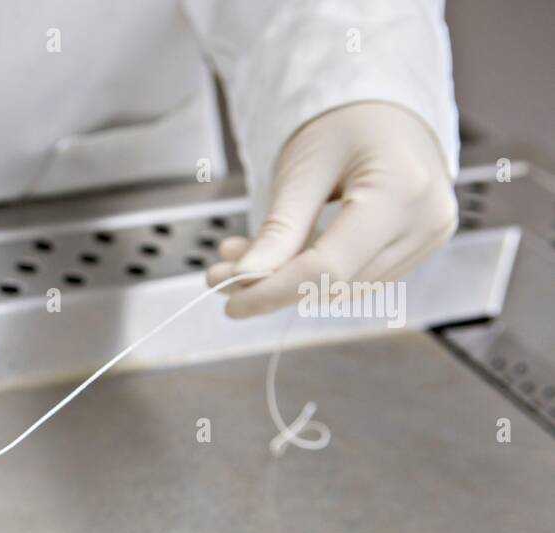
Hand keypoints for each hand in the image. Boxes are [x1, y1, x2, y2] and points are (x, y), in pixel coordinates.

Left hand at [208, 101, 457, 317]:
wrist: (387, 111)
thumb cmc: (345, 126)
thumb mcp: (302, 170)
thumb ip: (278, 229)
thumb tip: (242, 280)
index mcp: (401, 190)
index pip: (328, 267)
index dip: (274, 291)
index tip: (230, 301)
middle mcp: (426, 221)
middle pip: (336, 283)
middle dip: (274, 285)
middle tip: (222, 272)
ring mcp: (429, 237)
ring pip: (345, 289)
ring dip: (291, 284)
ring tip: (246, 257)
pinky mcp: (420, 247)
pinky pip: (360, 279)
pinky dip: (316, 276)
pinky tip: (283, 257)